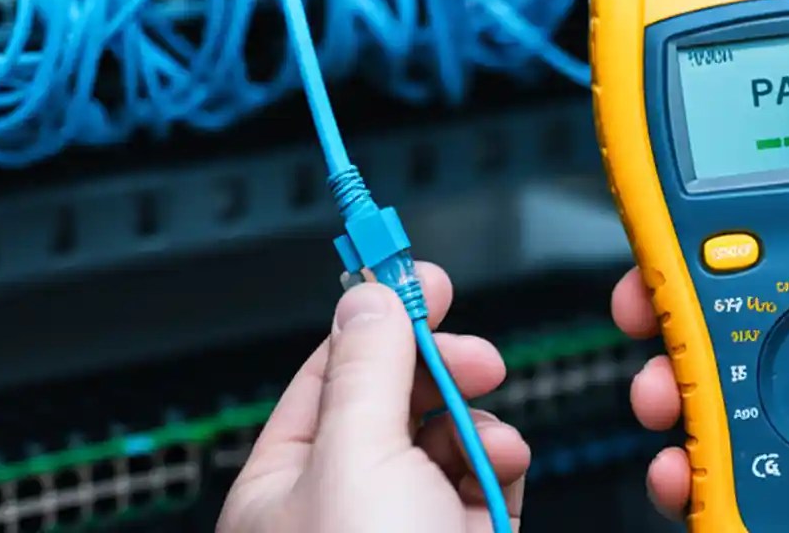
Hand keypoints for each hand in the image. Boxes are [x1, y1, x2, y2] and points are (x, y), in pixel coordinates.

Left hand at [218, 264, 528, 532]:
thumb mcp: (358, 459)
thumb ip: (366, 370)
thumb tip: (369, 297)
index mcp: (286, 484)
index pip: (331, 374)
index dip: (378, 320)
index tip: (420, 279)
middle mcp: (344, 500)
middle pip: (398, 398)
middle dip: (441, 369)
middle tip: (474, 356)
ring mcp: (405, 520)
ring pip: (448, 435)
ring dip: (476, 422)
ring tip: (486, 433)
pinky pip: (484, 475)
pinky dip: (500, 460)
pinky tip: (501, 462)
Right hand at [612, 48, 788, 530]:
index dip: (748, 216)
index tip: (692, 203)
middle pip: (767, 305)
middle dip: (691, 300)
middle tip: (648, 303)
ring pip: (754, 385)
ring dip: (689, 382)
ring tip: (668, 391)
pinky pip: (771, 463)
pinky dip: (719, 463)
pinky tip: (697, 461)